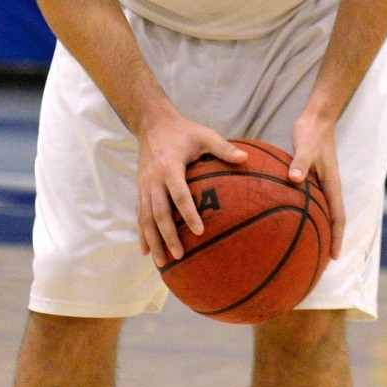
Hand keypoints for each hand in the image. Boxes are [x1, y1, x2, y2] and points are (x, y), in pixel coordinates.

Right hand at [136, 108, 244, 266]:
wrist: (152, 124)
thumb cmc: (183, 131)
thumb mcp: (204, 134)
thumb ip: (223, 147)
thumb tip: (246, 158)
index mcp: (169, 166)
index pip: (179, 194)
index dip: (188, 213)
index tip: (199, 231)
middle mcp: (153, 179)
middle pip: (159, 212)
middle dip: (168, 236)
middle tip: (179, 255)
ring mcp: (144, 186)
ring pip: (146, 218)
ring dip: (153, 241)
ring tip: (162, 263)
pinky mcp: (140, 189)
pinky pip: (140, 215)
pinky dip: (142, 234)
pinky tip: (146, 253)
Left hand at [288, 113, 344, 261]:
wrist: (316, 118)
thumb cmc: (312, 133)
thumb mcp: (305, 147)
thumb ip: (299, 162)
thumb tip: (294, 179)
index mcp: (332, 184)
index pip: (338, 217)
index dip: (337, 238)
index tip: (333, 257)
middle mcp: (329, 187)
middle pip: (333, 219)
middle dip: (329, 240)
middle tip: (319, 260)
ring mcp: (322, 183)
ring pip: (323, 212)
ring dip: (319, 229)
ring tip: (308, 246)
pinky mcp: (312, 178)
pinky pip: (312, 201)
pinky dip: (307, 213)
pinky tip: (293, 219)